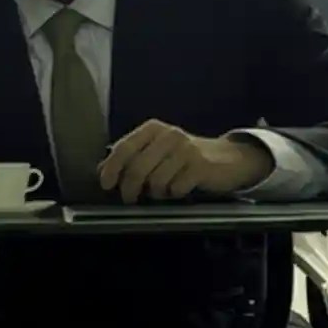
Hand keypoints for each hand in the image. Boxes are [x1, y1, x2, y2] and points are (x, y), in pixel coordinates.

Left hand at [97, 119, 273, 203]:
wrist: (226, 158)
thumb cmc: (184, 157)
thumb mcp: (156, 151)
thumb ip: (130, 158)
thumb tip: (101, 170)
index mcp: (153, 129)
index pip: (124, 147)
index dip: (112, 168)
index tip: (106, 184)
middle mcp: (169, 135)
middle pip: (137, 168)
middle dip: (130, 189)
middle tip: (130, 198)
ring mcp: (186, 149)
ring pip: (156, 181)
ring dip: (156, 193)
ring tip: (162, 190)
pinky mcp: (201, 166)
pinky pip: (176, 188)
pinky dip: (174, 194)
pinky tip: (179, 189)